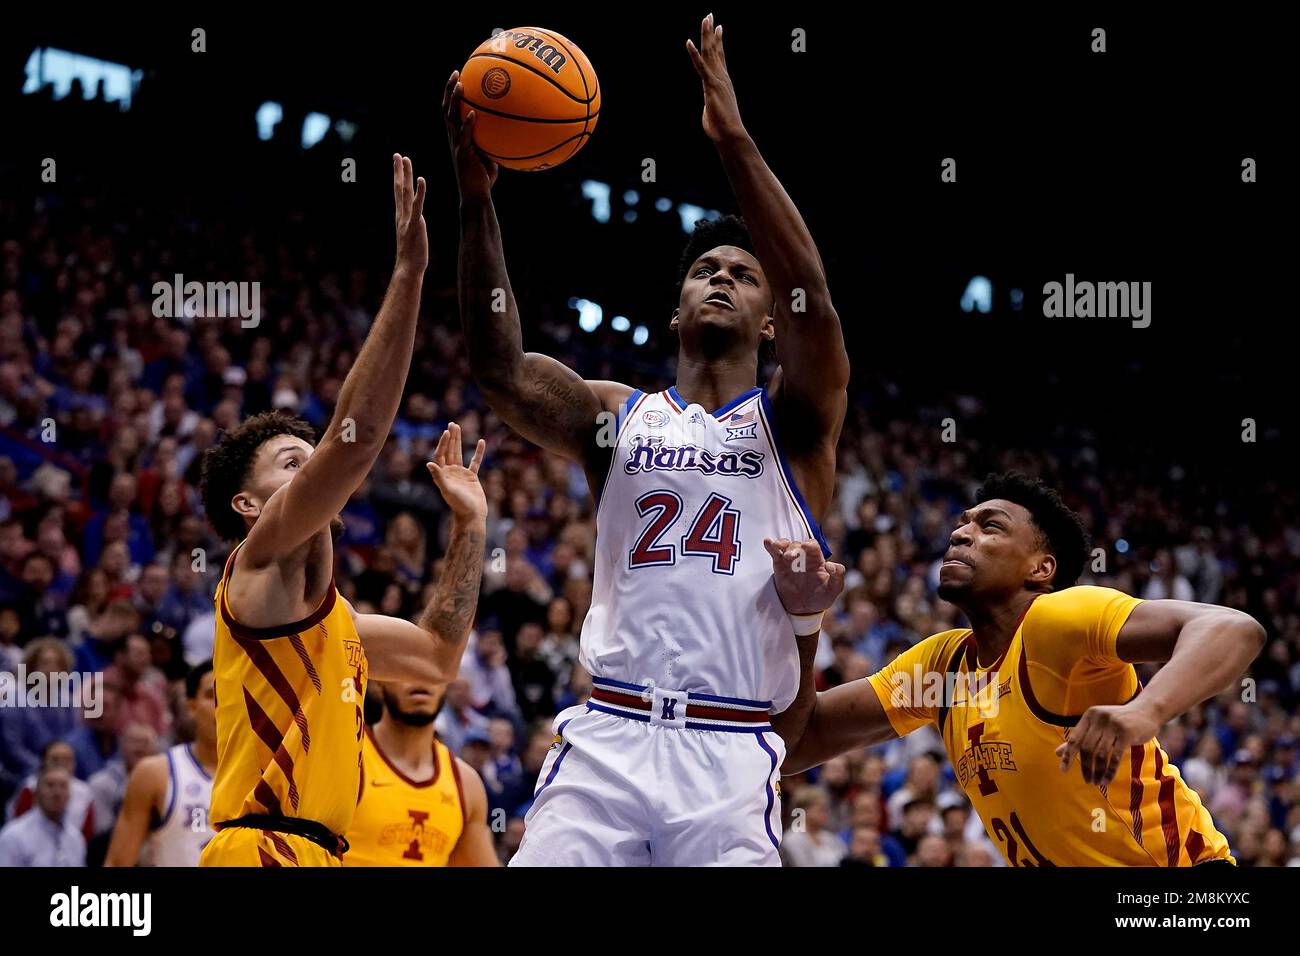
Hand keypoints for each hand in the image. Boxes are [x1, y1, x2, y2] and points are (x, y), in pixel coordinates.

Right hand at [393, 153, 427, 272]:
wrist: (408, 268)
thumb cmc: (411, 256)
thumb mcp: (411, 237)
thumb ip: (412, 227)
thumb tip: (415, 224)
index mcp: (401, 217)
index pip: (398, 194)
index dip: (398, 178)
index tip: (398, 164)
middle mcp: (402, 215)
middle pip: (399, 189)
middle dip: (399, 171)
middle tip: (398, 155)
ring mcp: (408, 219)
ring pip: (405, 193)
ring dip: (406, 175)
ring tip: (406, 160)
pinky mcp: (416, 225)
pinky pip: (417, 205)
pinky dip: (419, 192)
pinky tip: (421, 179)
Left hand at [427, 422, 486, 521]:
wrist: (472, 515)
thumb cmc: (459, 504)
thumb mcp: (447, 489)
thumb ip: (438, 476)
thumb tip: (429, 463)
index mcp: (442, 474)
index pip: (440, 455)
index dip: (443, 443)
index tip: (446, 432)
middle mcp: (450, 472)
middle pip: (449, 451)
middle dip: (450, 438)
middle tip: (452, 424)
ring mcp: (461, 474)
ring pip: (459, 453)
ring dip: (459, 441)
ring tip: (458, 427)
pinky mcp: (472, 477)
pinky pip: (475, 462)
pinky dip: (478, 452)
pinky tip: (481, 442)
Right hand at [443, 70, 498, 199]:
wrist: (476, 193)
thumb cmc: (484, 176)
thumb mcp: (490, 153)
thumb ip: (494, 138)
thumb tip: (510, 126)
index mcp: (458, 135)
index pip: (452, 109)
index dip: (452, 93)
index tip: (458, 75)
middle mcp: (454, 137)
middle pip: (447, 108)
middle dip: (450, 89)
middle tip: (456, 73)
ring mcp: (457, 144)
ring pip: (451, 118)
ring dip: (455, 101)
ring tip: (460, 86)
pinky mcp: (463, 153)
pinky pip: (464, 136)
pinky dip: (468, 124)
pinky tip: (473, 114)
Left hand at [686, 13, 745, 143]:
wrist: (731, 134)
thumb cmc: (722, 129)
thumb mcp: (714, 112)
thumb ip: (710, 105)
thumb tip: (709, 108)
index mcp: (723, 82)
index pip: (721, 58)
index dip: (719, 42)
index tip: (719, 28)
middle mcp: (722, 77)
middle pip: (716, 50)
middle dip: (712, 32)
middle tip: (710, 15)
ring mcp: (717, 80)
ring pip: (710, 53)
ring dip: (706, 35)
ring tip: (705, 19)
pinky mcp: (710, 86)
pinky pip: (700, 67)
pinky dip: (694, 54)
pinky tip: (688, 42)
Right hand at [763, 537, 844, 614]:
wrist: (805, 610)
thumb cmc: (821, 597)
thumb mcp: (834, 590)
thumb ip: (838, 577)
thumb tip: (831, 565)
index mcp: (817, 559)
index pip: (813, 545)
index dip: (809, 544)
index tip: (806, 547)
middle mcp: (803, 557)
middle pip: (797, 544)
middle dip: (794, 548)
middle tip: (790, 557)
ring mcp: (790, 561)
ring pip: (786, 546)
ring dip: (782, 544)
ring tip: (778, 548)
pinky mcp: (779, 566)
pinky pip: (775, 553)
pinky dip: (771, 546)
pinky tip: (767, 542)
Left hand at [1055, 702, 1161, 785]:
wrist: (1147, 712)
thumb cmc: (1119, 722)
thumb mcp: (1098, 727)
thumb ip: (1080, 738)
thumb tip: (1057, 753)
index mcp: (1089, 716)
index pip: (1075, 738)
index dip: (1068, 755)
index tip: (1063, 770)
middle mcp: (1099, 718)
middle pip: (1087, 748)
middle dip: (1085, 767)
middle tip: (1087, 781)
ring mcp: (1113, 725)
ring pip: (1100, 754)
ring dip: (1097, 771)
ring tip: (1097, 782)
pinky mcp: (1126, 733)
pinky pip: (1115, 757)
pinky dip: (1110, 771)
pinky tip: (1107, 779)